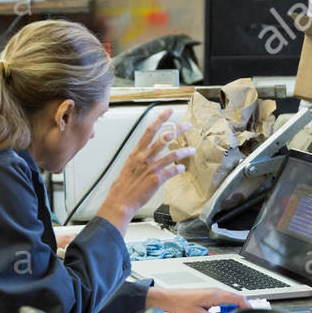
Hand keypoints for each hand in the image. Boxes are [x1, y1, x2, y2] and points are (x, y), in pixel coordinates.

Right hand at [97, 108, 193, 232]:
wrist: (120, 200)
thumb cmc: (122, 185)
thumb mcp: (128, 166)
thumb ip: (138, 158)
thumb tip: (145, 154)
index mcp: (137, 152)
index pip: (150, 130)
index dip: (160, 119)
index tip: (168, 111)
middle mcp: (145, 157)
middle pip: (164, 138)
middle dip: (178, 129)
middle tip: (187, 125)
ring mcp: (152, 168)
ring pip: (173, 154)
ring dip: (185, 151)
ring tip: (191, 150)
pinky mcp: (157, 179)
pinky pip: (172, 171)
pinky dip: (179, 168)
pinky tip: (182, 168)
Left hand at [147, 286, 248, 312]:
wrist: (168, 299)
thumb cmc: (180, 305)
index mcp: (216, 295)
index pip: (239, 299)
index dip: (248, 308)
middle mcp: (216, 292)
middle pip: (237, 300)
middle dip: (241, 311)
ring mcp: (213, 293)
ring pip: (230, 301)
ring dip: (232, 310)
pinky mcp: (209, 296)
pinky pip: (223, 302)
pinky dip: (226, 309)